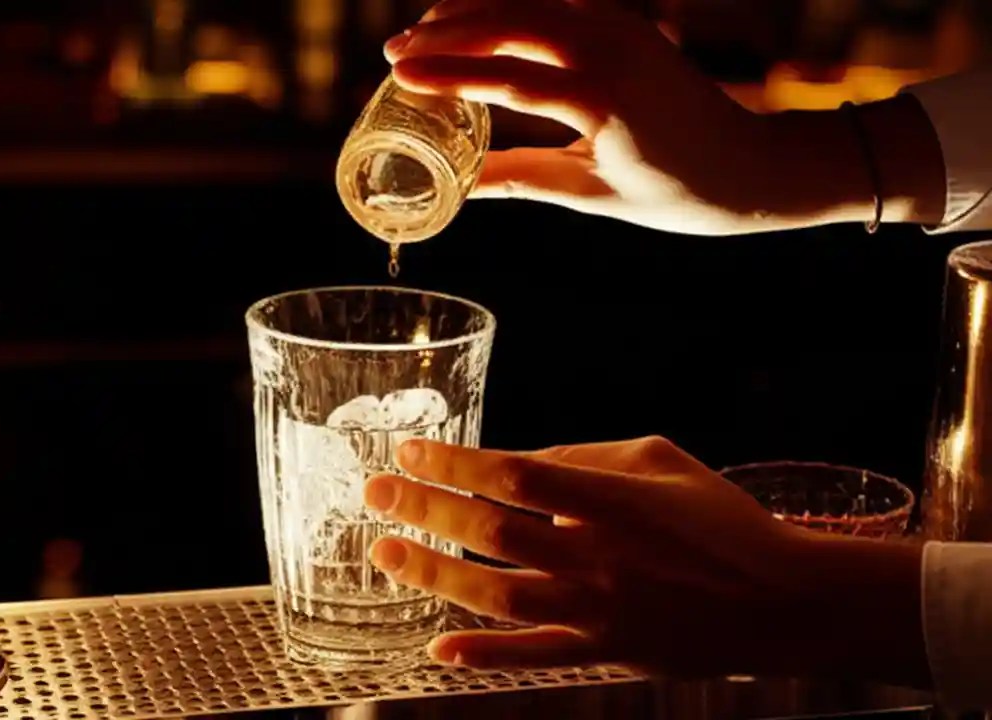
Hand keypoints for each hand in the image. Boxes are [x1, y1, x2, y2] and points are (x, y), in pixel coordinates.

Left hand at [364, 436, 927, 685]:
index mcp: (613, 500)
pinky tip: (436, 648)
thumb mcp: (659, 461)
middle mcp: (600, 557)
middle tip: (375, 494)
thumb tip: (516, 463)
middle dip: (426, 510)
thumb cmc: (721, 519)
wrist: (785, 602)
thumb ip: (583, 458)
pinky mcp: (608, 653)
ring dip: (436, 575)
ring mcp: (601, 612)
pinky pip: (535, 658)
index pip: (514, 476)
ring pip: (500, 597)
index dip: (455, 463)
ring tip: (385, 554)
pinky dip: (484, 655)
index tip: (410, 451)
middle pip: (494, 533)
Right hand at [382, 0, 936, 233]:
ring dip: (471, 13)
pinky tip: (477, 20)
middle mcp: (611, 51)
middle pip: (509, 25)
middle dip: (445, 34)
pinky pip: (554, 4)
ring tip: (421, 32)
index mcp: (603, 102)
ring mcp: (621, 29)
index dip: (448, 76)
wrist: (754, 168)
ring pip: (528, 5)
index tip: (399, 77)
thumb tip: (460, 186)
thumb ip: (521, 180)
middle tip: (394, 52)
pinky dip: (509, 9)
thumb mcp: (591, 193)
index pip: (508, 78)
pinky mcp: (626, 23)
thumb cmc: (677, 194)